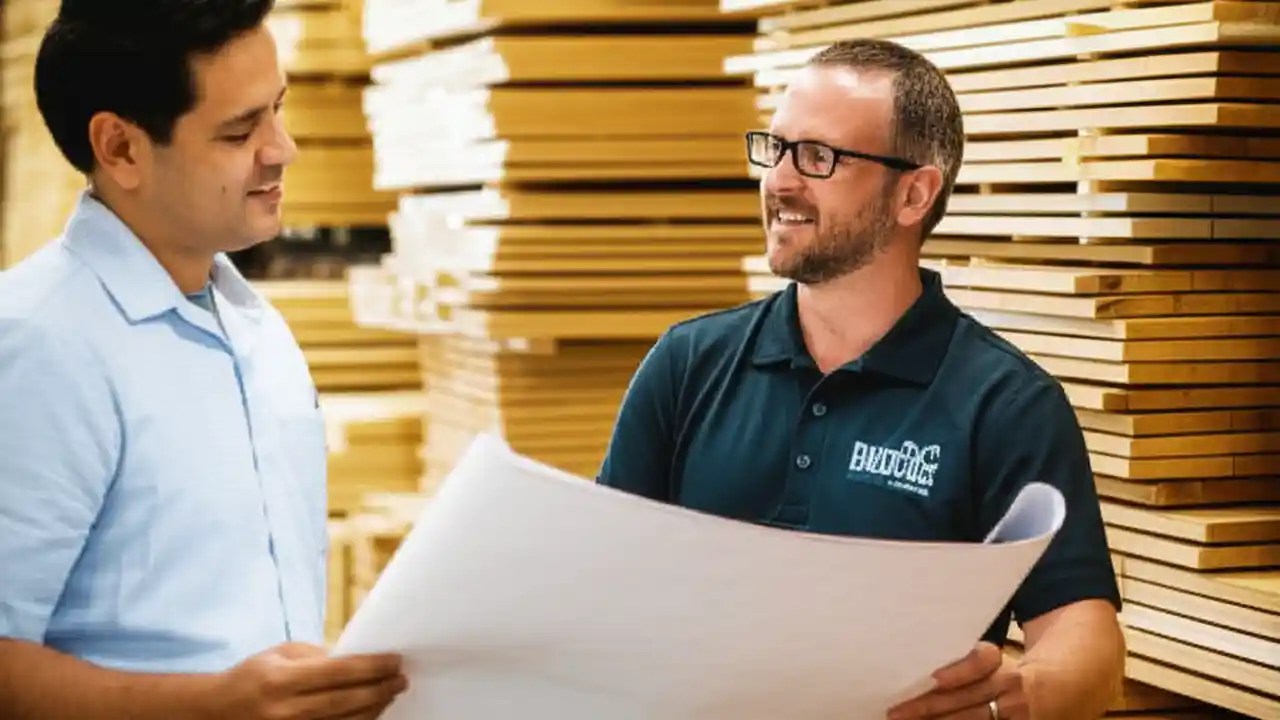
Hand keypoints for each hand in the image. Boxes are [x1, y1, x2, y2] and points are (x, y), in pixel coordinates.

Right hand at [210, 642, 407, 718]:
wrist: (217, 712)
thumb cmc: (254, 677)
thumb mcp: (280, 655)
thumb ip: (317, 656)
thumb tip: (357, 660)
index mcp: (281, 680)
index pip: (338, 672)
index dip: (371, 666)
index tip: (395, 660)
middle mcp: (286, 710)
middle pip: (346, 701)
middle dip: (380, 689)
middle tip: (401, 679)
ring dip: (374, 708)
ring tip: (390, 694)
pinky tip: (370, 713)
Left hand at [887, 642, 1029, 719]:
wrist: (1054, 686)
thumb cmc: (1005, 670)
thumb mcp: (993, 659)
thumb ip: (963, 661)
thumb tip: (918, 670)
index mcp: (1000, 662)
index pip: (981, 661)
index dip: (959, 671)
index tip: (934, 679)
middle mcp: (1008, 686)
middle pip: (967, 698)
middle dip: (929, 707)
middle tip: (896, 712)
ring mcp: (1014, 712)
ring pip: (972, 719)